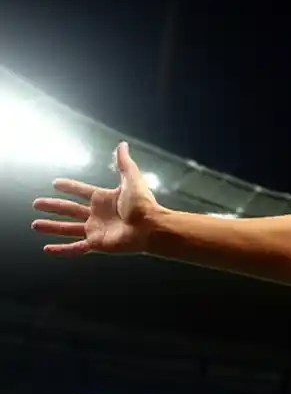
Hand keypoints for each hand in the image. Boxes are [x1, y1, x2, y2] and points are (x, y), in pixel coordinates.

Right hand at [32, 142, 163, 255]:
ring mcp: (96, 230)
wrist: (151, 227)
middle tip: (37, 203)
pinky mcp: (96, 244)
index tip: (56, 183)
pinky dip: (61, 250)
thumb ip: (124, 163)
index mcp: (104, 199)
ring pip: (68, 228)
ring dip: (52, 227)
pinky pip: (75, 248)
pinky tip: (47, 249)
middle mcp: (98, 214)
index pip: (82, 191)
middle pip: (69, 209)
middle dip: (53, 206)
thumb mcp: (131, 179)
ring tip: (35, 225)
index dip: (70, 187)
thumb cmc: (143, 204)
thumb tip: (122, 144)